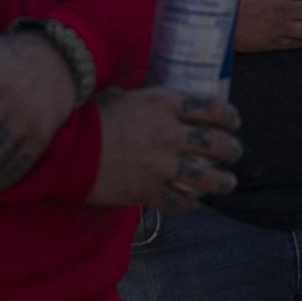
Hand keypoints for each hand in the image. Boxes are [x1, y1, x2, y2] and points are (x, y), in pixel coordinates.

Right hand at [90, 88, 243, 211]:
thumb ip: (143, 98)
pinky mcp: (149, 191)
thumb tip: (147, 96)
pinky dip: (190, 204)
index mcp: (164, 104)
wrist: (67, 151)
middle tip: (234, 153)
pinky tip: (194, 203)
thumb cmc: (91, 119)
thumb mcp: (120, 96)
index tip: (234, 122)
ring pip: (206, 177)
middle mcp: (169, 133)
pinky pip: (179, 202)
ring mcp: (162, 165)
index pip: (211, 108)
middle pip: (216, 143)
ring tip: (227, 183)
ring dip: (222, 182)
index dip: (229, 116)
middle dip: (232, 150)